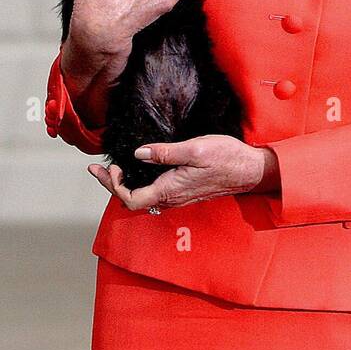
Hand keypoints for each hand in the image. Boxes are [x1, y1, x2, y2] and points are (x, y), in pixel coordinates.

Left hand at [87, 135, 276, 211]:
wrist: (251, 171)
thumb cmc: (228, 158)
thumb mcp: (196, 149)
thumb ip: (166, 152)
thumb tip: (139, 153)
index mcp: (171, 189)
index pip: (131, 199)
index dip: (115, 186)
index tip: (111, 167)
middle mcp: (172, 198)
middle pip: (132, 200)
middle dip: (112, 185)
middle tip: (98, 168)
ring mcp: (178, 196)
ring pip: (142, 197)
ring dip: (124, 185)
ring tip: (113, 169)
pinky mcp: (184, 191)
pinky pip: (154, 193)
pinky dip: (139, 183)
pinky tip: (138, 170)